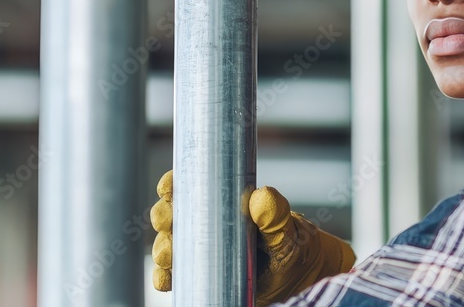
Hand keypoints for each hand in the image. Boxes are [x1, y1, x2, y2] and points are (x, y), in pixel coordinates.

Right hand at [150, 171, 355, 305]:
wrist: (301, 279)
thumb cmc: (295, 245)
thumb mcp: (289, 229)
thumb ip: (277, 215)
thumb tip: (261, 196)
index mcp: (224, 203)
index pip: (191, 187)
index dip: (173, 184)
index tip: (168, 187)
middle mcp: (207, 225)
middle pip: (172, 216)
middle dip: (163, 217)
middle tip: (169, 224)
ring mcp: (203, 252)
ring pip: (169, 246)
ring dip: (162, 249)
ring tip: (168, 256)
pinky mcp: (202, 276)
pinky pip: (176, 277)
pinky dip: (165, 277)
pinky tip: (168, 279)